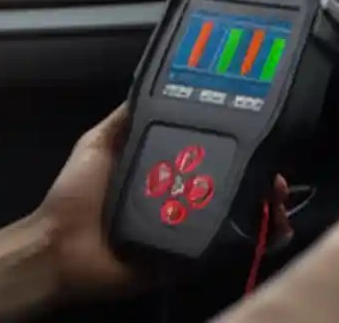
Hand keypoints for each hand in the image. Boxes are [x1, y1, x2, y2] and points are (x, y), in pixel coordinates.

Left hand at [34, 104, 292, 300]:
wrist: (60, 248)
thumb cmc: (76, 194)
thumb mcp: (100, 142)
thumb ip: (127, 117)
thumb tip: (155, 82)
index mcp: (169, 168)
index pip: (215, 153)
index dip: (242, 146)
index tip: (264, 138)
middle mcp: (185, 196)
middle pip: (236, 185)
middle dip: (264, 178)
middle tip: (277, 175)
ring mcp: (191, 227)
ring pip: (240, 215)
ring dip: (267, 208)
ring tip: (279, 199)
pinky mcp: (190, 257)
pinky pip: (228, 248)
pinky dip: (258, 241)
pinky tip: (276, 230)